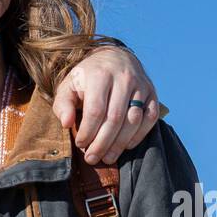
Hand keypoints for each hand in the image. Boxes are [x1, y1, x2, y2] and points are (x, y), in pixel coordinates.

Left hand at [52, 46, 159, 165]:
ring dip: (120, 144)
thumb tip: (66, 124)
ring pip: (134, 120)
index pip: (96, 110)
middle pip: (115, 118)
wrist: (114, 58)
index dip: (88, 131)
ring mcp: (141, 86)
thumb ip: (63, 104)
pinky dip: (139, 135)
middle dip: (102, 143)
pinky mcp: (153, 93)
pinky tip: (126, 146)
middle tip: (92, 158)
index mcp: (100, 75)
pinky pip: (150, 118)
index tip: (80, 144)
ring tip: (107, 158)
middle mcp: (124, 78)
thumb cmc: (87, 78)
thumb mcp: (68, 86)